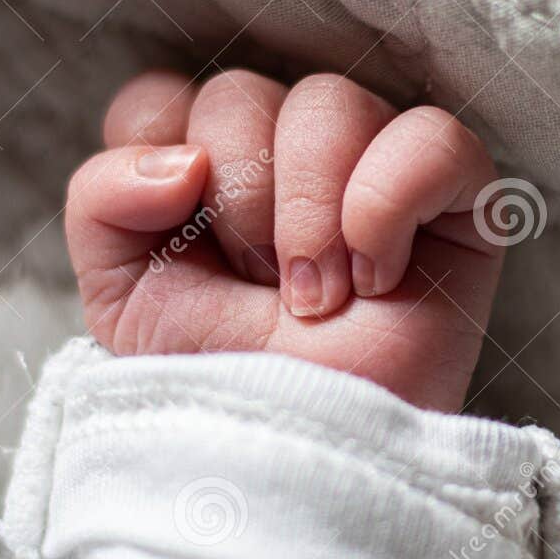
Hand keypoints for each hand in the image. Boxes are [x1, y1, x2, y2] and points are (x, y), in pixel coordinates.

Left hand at [65, 69, 505, 411]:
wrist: (296, 464)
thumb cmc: (220, 384)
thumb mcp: (120, 298)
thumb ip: (102, 199)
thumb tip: (182, 158)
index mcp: (199, 172)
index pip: (160, 98)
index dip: (157, 159)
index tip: (181, 244)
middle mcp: (284, 158)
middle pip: (241, 94)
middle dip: (239, 199)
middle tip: (261, 291)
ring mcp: (372, 170)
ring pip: (330, 101)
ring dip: (309, 209)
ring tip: (319, 299)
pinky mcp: (457, 199)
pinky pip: (432, 137)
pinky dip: (390, 199)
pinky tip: (380, 274)